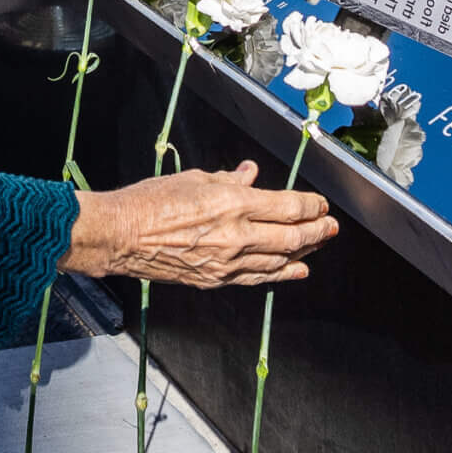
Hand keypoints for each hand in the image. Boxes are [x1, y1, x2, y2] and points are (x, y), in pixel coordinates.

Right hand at [62, 162, 336, 288]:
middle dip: (317, 231)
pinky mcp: (214, 280)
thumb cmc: (150, 201)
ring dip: (304, 251)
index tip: (321, 204)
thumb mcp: (193, 178)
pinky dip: (281, 274)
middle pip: (291, 236)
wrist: (120, 236)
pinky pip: (257, 277)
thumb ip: (228, 178)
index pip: (287, 206)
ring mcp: (226, 262)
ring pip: (279, 259)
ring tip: (319, 244)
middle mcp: (235, 235)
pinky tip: (296, 270)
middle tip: (332, 226)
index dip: (310, 206)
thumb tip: (250, 173)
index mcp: (231, 203)